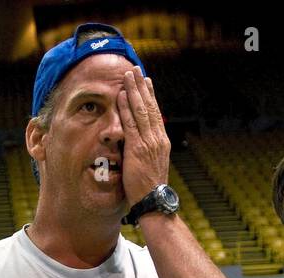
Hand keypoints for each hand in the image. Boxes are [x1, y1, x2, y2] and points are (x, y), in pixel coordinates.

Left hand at [116, 70, 169, 207]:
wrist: (153, 200)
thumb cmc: (149, 188)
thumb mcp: (150, 165)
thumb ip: (144, 151)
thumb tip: (135, 144)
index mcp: (161, 141)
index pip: (156, 113)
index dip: (150, 96)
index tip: (147, 82)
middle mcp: (157, 138)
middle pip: (149, 107)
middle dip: (142, 87)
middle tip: (136, 71)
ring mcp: (149, 142)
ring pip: (141, 111)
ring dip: (134, 91)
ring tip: (128, 75)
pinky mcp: (138, 148)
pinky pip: (131, 123)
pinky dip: (126, 108)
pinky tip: (121, 95)